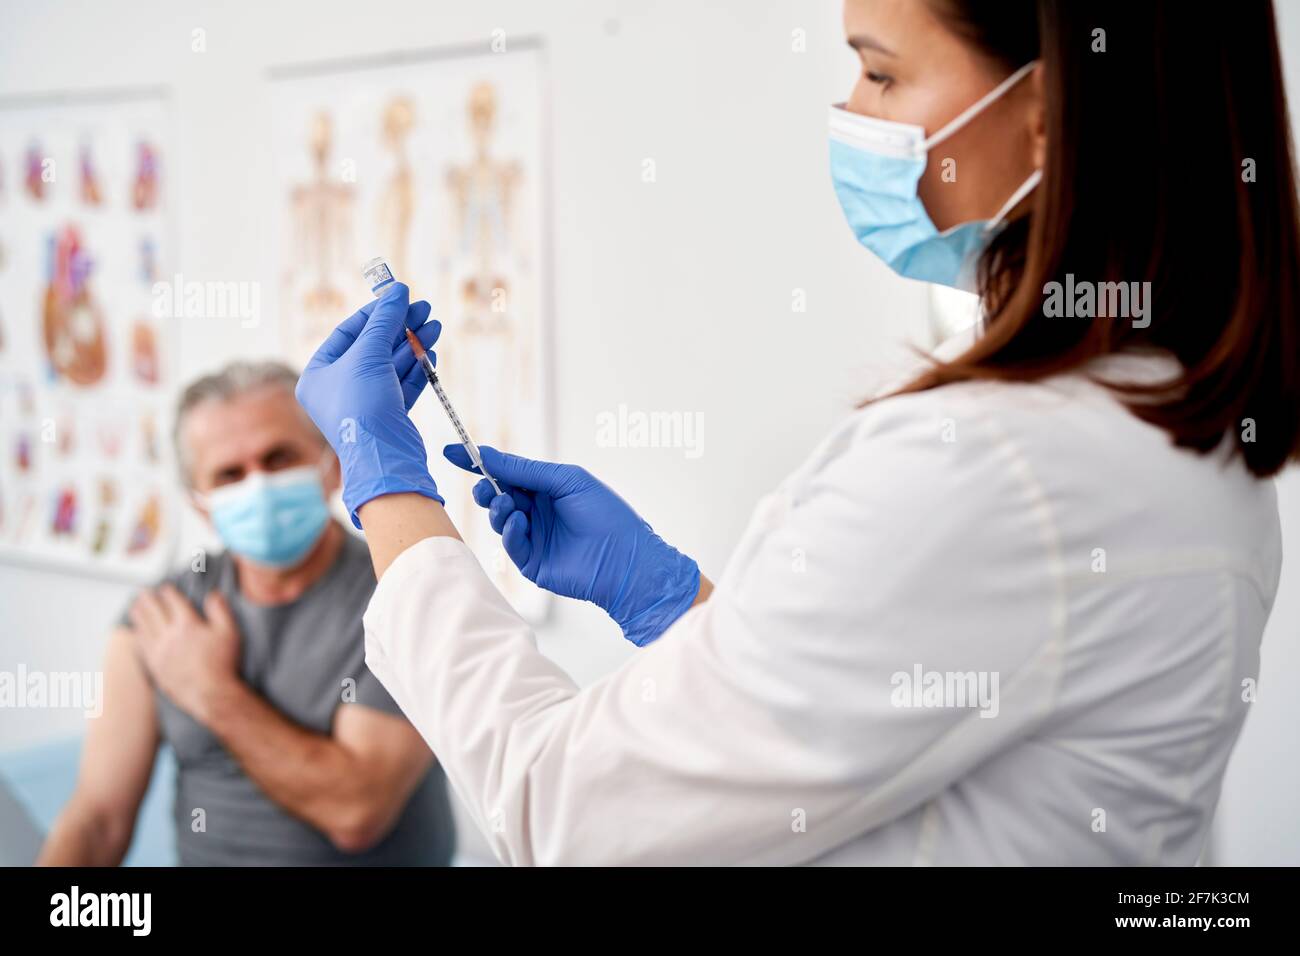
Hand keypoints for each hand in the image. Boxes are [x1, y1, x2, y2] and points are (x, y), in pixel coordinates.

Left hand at [130, 586, 241, 721]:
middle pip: (155, 612)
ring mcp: (160, 652)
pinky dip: (139, 636)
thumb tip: (212, 595)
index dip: (169, 593)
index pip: (175, 603)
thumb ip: (220, 610)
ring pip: (145, 628)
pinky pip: (142, 647)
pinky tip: (137, 633)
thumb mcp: (230, 632)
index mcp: (188, 624)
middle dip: (149, 600)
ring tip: (135, 607)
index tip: (165, 588)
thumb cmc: (223, 663)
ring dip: (139, 615)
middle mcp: (170, 636)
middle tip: (143, 592)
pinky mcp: (156, 667)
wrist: (212, 694)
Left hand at [296, 282, 444, 526]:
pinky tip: (430, 355)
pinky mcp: (387, 418)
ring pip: (391, 366)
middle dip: (400, 328)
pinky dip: (416, 370)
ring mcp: (363, 404)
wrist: (383, 458)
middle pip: (373, 348)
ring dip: (413, 346)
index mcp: (318, 374)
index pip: (348, 332)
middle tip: (425, 309)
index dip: (375, 313)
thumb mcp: (369, 354)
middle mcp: (337, 389)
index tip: (400, 297)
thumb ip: (384, 320)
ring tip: (434, 327)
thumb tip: (398, 290)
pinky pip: (401, 386)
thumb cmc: (363, 405)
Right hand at [444, 445, 699, 645]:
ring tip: (509, 505)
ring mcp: (533, 538)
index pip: (507, 473)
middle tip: (485, 487)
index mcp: (547, 488)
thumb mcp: (566, 480)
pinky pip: (510, 544)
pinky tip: (521, 523)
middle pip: (497, 495)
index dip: (480, 462)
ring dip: (498, 508)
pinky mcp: (532, 563)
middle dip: (486, 488)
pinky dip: (510, 531)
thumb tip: (487, 455)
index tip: (452, 451)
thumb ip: (525, 470)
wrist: (625, 559)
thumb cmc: (606, 514)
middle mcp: (537, 512)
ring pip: (499, 519)